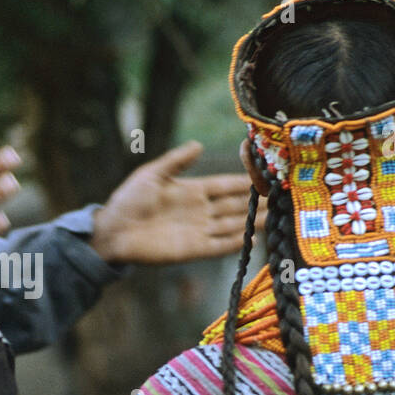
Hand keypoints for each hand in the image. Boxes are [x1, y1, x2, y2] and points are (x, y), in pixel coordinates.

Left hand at [89, 142, 262, 264]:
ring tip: (275, 218)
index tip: (265, 176)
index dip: (244, 182)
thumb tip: (199, 144)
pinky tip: (252, 239)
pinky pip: (220, 246)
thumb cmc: (128, 199)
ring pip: (233, 225)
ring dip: (252, 222)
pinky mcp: (193, 249)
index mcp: (191, 190)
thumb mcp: (152, 174)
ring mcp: (198, 230)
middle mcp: (200, 210)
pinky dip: (236, 243)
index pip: (225, 185)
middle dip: (256, 203)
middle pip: (235, 206)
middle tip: (281, 199)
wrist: (113, 231)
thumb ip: (176, 160)